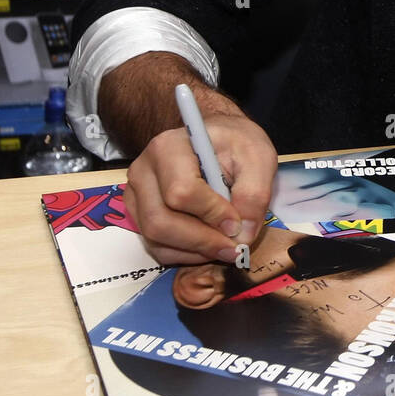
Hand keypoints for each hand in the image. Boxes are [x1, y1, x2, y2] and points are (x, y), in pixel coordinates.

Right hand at [122, 114, 277, 265]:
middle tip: (235, 248)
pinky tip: (209, 246)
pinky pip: (155, 245)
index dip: (211, 215)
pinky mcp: (138, 214)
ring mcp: (136, 195)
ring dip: (194, 251)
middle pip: (160, 221)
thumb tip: (242, 235)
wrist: (219, 141)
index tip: (237, 224)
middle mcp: (144, 171)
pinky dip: (185, 254)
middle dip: (202, 241)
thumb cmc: (236, 145)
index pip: (181, 192)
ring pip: (155, 238)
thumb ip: (254, 194)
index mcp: (169, 148)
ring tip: (225, 246)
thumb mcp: (258, 158)